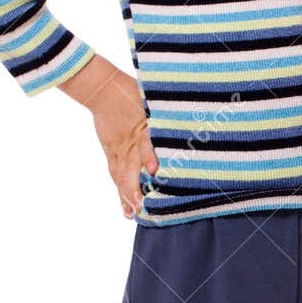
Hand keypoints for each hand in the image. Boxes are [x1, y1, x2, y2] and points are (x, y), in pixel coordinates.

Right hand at [59, 55, 158, 215]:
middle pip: (131, 167)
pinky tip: (125, 207)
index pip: (146, 143)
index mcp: (144, 126)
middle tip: (142, 205)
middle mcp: (131, 141)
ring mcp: (120, 149)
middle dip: (135, 187)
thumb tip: (196, 122)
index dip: (149, 156)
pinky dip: (120, 190)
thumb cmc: (134, 92)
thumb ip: (170, 116)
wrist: (105, 90)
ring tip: (133, 213)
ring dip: (127, 195)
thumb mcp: (153, 100)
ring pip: (122, 175)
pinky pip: (115, 174)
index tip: (154, 171)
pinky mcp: (112, 152)